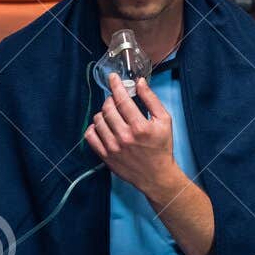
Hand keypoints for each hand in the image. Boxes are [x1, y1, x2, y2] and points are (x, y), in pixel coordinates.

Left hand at [85, 74, 181, 200]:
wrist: (156, 176)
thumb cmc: (162, 147)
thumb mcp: (164, 121)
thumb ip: (151, 100)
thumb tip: (139, 82)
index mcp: (140, 127)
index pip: (122, 100)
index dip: (116, 85)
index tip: (113, 77)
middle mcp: (124, 137)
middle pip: (108, 108)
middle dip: (111, 99)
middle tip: (117, 101)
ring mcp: (112, 148)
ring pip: (98, 120)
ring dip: (104, 113)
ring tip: (113, 115)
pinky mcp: (105, 156)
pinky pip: (90, 136)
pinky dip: (94, 128)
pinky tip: (103, 127)